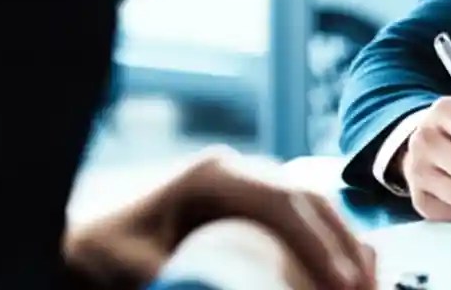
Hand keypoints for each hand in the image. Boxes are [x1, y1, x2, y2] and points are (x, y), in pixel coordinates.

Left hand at [65, 148, 376, 289]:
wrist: (82, 243)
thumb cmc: (100, 252)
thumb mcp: (136, 268)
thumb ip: (178, 278)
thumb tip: (221, 289)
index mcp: (213, 174)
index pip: (284, 202)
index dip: (319, 244)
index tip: (341, 285)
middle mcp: (238, 171)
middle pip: (310, 202)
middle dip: (345, 247)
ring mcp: (247, 187)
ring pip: (315, 209)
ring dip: (347, 246)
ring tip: (369, 285)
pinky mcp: (251, 209)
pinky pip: (304, 221)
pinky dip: (332, 244)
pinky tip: (354, 272)